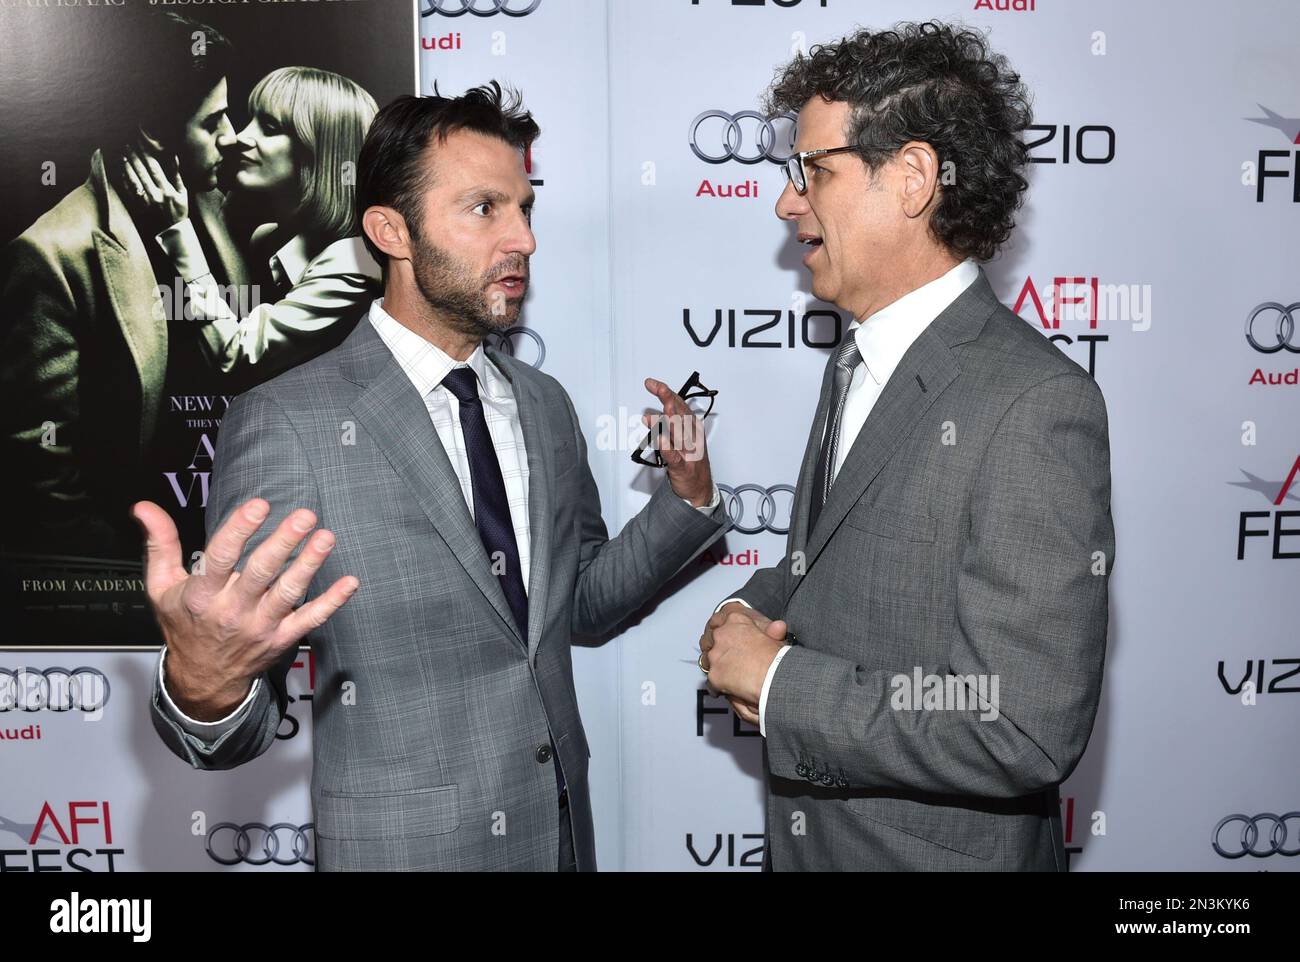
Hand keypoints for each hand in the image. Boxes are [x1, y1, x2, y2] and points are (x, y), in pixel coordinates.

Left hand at [122, 146, 188, 231]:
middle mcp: (154, 195)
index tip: (140, 143)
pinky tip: (122, 170)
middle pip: (141, 172)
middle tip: (127, 145)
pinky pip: (129, 190)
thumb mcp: (182, 192)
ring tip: (122, 155)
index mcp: (166, 190)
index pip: (154, 167)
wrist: (172, 229)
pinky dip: (124, 179)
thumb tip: (174, 156)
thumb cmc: (179, 208)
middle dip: (134, 157)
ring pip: (133, 180)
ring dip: (127, 167)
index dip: (146, 154)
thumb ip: (176, 174)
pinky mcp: (139, 206)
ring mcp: (145, 201)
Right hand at [132, 498, 357, 720]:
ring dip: (310, 565)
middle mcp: (232, 611)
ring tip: (326, 538)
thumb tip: (144, 506)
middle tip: (304, 516)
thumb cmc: (184, 624)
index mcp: (202, 595)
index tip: (258, 505)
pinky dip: (332, 602)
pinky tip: (350, 583)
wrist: (202, 679)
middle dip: (283, 543)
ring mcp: (260, 627)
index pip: (220, 558)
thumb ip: (159, 544)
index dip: (239, 530)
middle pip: (261, 574)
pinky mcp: (282, 639)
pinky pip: (310, 619)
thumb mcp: (162, 586)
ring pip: (288, 594)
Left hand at [642, 376, 712, 505]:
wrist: (699, 487)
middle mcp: (691, 436)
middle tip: (659, 388)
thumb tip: (652, 413)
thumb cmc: (690, 459)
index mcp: (692, 427)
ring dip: (671, 420)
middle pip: (681, 415)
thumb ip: (668, 423)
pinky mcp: (683, 468)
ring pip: (680, 434)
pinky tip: (661, 440)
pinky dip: (668, 449)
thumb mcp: (681, 437)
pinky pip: (675, 457)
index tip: (651, 383)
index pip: (679, 405)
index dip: (666, 392)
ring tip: (663, 408)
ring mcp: (688, 452)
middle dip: (670, 400)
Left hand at [699, 602, 787, 707]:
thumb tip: (778, 626)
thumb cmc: (779, 656)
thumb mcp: (777, 638)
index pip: (718, 619)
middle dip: (716, 649)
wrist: (775, 675)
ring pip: (708, 660)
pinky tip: (725, 690)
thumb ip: (772, 632)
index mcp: (735, 619)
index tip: (724, 637)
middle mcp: (721, 634)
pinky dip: (717, 687)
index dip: (721, 629)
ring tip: (728, 675)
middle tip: (728, 659)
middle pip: (710, 640)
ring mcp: (716, 654)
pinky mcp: (714, 674)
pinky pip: (711, 682)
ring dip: (716, 667)